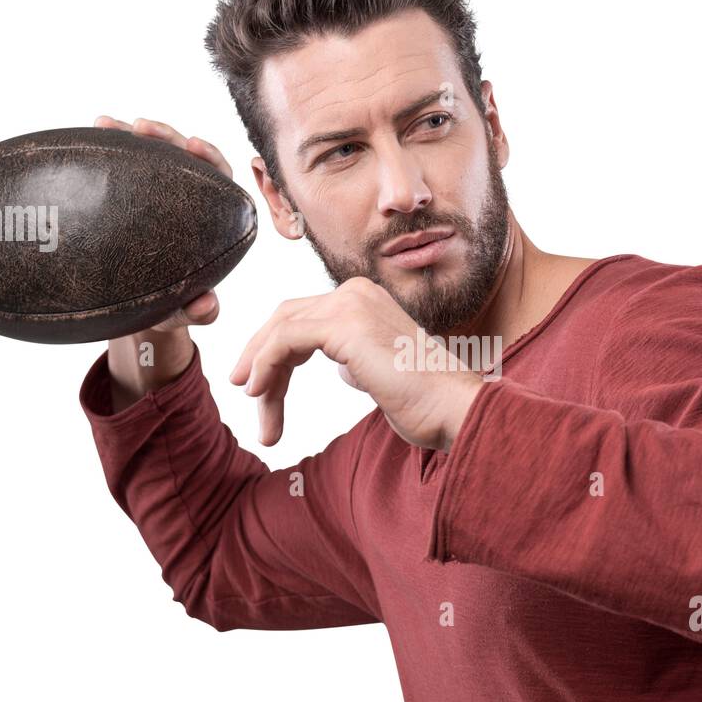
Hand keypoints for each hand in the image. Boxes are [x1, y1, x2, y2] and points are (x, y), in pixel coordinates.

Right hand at [95, 115, 231, 409]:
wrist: (132, 308)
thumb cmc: (167, 306)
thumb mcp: (181, 311)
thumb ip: (200, 312)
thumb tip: (207, 306)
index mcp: (211, 219)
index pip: (220, 177)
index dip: (210, 156)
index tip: (193, 144)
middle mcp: (186, 198)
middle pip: (183, 154)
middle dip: (165, 134)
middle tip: (141, 127)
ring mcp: (154, 190)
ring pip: (148, 152)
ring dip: (128, 133)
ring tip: (105, 122)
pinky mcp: (126, 190)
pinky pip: (116, 164)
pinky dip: (104, 147)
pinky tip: (87, 132)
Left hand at [231, 276, 485, 450]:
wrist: (455, 409)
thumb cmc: (427, 403)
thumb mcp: (382, 375)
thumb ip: (359, 361)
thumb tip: (344, 367)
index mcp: (365, 300)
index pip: (304, 318)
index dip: (274, 350)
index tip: (259, 387)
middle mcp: (356, 292)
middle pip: (287, 318)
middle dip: (260, 357)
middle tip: (246, 392)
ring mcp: (351, 303)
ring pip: (281, 330)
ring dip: (261, 370)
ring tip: (256, 409)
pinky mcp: (344, 325)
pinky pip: (285, 340)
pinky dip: (264, 364)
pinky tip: (259, 392)